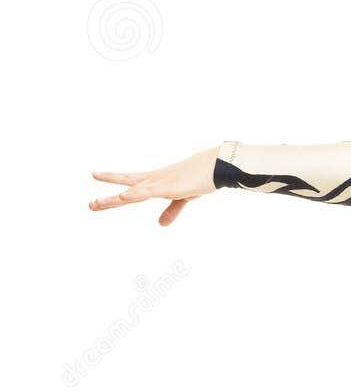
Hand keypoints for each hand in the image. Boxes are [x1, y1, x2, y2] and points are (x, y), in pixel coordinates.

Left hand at [89, 147, 220, 225]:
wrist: (218, 166)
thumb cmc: (202, 177)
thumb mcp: (184, 197)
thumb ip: (171, 211)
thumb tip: (160, 225)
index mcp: (157, 181)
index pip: (131, 182)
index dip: (113, 179)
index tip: (95, 175)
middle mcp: (155, 180)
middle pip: (126, 187)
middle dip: (109, 197)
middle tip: (90, 205)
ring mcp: (161, 183)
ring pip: (132, 191)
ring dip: (114, 199)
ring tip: (95, 204)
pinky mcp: (170, 187)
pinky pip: (148, 192)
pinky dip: (134, 194)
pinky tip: (123, 196)